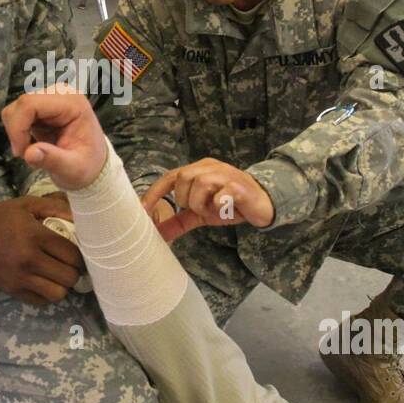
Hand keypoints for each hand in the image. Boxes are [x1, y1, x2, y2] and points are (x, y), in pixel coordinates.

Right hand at [0, 87, 107, 190]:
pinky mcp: (41, 105)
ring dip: (18, 133)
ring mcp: (50, 97)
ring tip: (34, 150)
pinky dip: (20, 132)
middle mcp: (60, 94)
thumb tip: (30, 153)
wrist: (92, 162)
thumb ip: (53, 160)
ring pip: (16, 109)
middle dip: (17, 132)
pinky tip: (34, 144)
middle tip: (27, 155)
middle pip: (21, 104)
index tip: (22, 153)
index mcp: (72, 103)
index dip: (18, 128)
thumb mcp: (73, 169)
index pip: (30, 104)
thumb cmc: (87, 164)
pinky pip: (18, 115)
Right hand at [0, 195, 83, 305]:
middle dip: (74, 271)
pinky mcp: (12, 291)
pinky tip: (44, 283)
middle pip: (69, 276)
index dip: (81, 255)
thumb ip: (54, 207)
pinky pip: (40, 301)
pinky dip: (46, 294)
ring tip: (58, 276)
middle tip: (70, 264)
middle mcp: (30, 260)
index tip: (79, 252)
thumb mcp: (25, 205)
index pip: (72, 254)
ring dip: (62, 285)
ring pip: (57, 293)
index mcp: (36, 236)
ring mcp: (21, 278)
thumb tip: (81, 216)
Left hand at [141, 158, 275, 242]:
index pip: (170, 177)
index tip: (141, 210)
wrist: (262, 205)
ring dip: (202, 203)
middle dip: (185, 199)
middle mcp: (209, 167)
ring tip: (214, 209)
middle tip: (199, 210)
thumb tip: (158, 234)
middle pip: (183, 177)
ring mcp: (225, 174)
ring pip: (200, 184)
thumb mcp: (201, 214)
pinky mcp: (238, 185)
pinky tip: (226, 208)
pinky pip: (220, 194)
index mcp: (198, 170)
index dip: (154, 193)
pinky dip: (219, 205)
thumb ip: (179, 221)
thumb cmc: (229, 205)